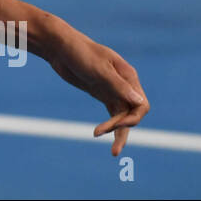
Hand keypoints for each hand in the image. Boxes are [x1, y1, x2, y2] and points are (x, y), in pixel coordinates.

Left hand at [47, 30, 149, 155]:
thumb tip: (140, 102)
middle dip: (121, 127)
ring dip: (119, 133)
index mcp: (128, 76)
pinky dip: (110, 126)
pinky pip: (112, 114)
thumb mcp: (98, 68)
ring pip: (123, 117)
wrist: (59, 46)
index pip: (141, 104)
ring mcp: (113, 90)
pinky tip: (101, 135)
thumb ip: (117, 85)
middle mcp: (124, 84)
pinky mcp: (102, 94)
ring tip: (114, 153)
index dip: (132, 118)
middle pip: (133, 114)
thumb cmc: (79, 52)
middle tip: (100, 133)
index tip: (116, 125)